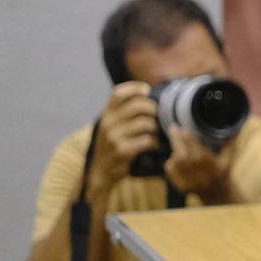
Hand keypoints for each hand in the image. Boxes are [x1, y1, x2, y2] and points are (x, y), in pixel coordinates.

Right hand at [87, 83, 159, 203]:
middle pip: (139, 105)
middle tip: (159, 118)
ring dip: (156, 129)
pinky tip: (154, 145)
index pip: (119, 93)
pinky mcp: (122, 150)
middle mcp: (109, 122)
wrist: (101, 171)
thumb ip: (124, 112)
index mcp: (107, 114)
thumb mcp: (112, 126)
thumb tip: (148, 96)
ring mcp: (114, 137)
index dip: (135, 88)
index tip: (147, 91)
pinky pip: (147, 140)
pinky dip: (155, 142)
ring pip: (146, 123)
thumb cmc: (112, 146)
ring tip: (156, 134)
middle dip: (154, 110)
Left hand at [162, 127, 233, 202]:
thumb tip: (232, 127)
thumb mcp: (229, 158)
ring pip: (177, 162)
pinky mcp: (183, 187)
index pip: (197, 150)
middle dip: (177, 140)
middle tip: (173, 128)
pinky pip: (171, 171)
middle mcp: (202, 176)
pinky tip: (175, 159)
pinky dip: (171, 162)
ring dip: (175, 150)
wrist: (218, 194)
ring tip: (177, 143)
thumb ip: (229, 143)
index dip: (188, 138)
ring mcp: (192, 183)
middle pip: (184, 155)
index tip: (183, 128)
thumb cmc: (222, 172)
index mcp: (215, 168)